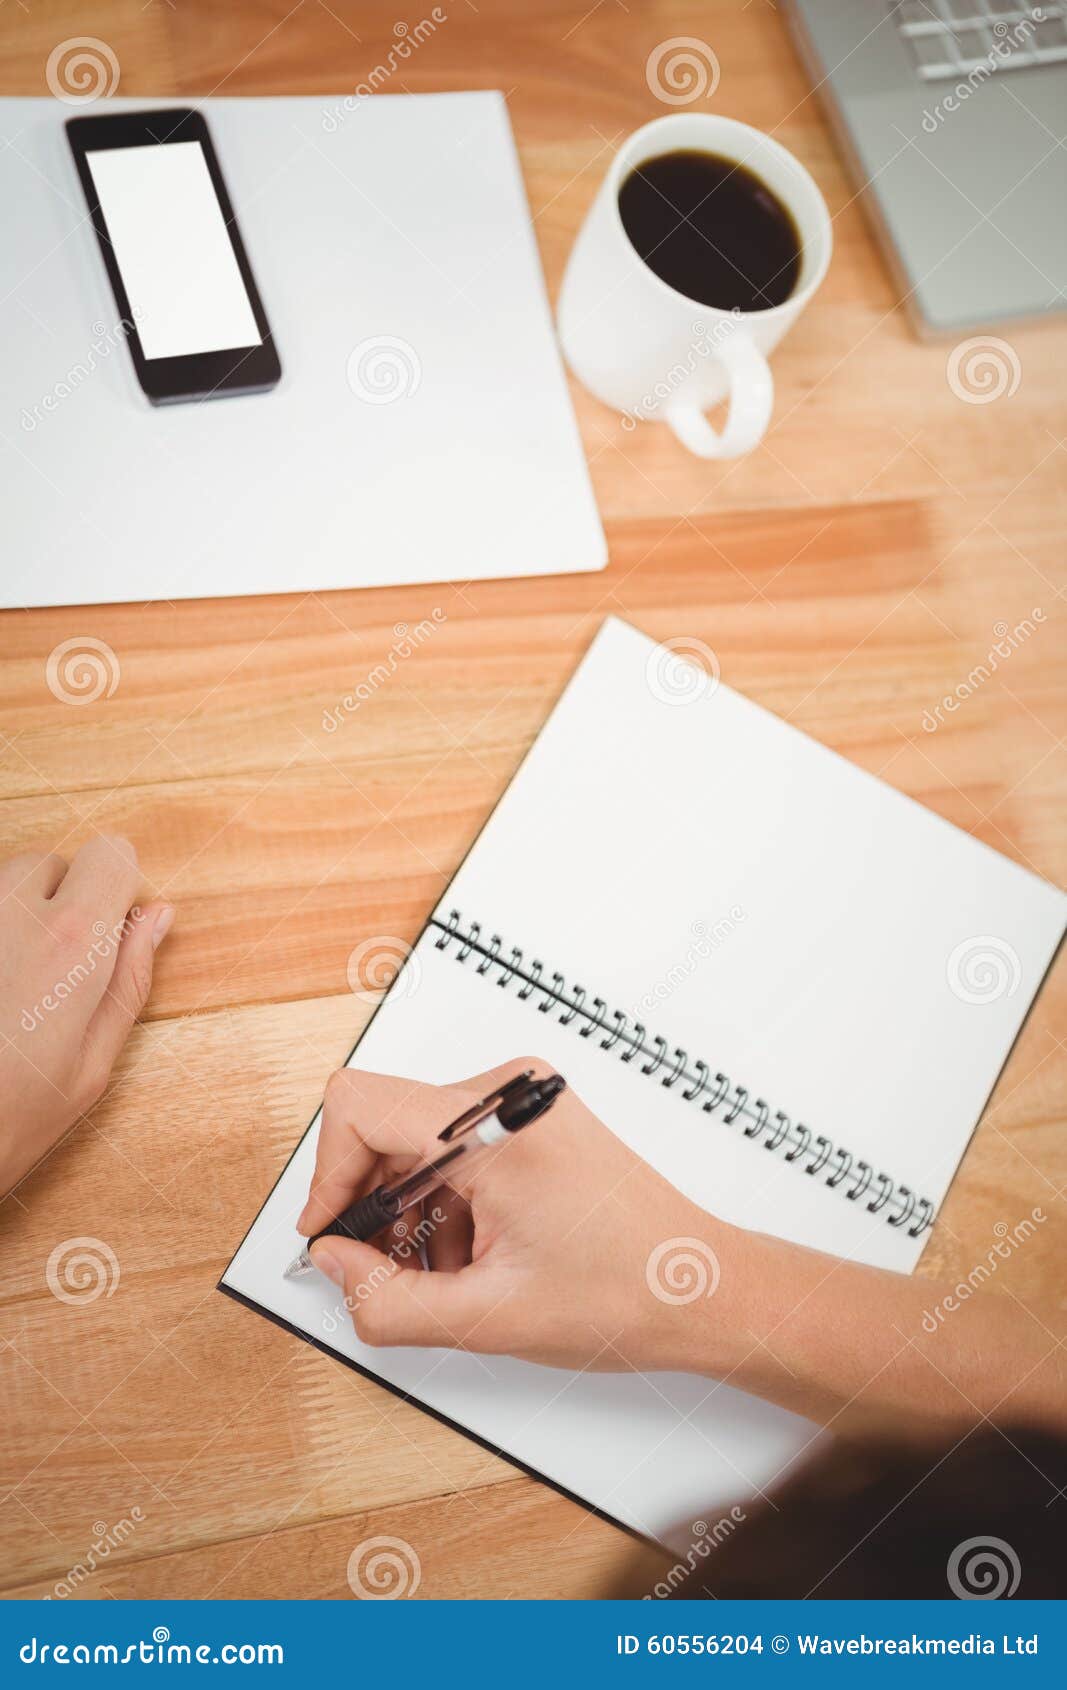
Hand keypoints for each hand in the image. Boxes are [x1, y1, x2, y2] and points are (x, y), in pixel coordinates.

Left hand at [0, 837, 173, 1195]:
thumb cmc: (7, 1118)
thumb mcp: (93, 1062)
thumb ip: (130, 977)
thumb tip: (156, 917)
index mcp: (71, 941)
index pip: (111, 853)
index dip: (116, 889)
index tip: (108, 930)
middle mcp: (10, 912)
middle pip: (51, 865)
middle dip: (57, 904)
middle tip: (47, 977)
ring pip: (1, 885)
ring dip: (10, 919)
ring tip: (6, 989)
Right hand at [297, 1059, 728, 1372]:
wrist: (701, 1287)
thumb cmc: (628, 1291)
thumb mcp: (486, 1316)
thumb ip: (386, 1299)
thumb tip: (333, 1264)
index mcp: (495, 1122)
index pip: (361, 1106)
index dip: (328, 1175)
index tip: (328, 1233)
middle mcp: (508, 1094)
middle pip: (384, 1126)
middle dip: (371, 1206)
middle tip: (378, 1273)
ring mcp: (523, 1105)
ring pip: (416, 1145)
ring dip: (409, 1214)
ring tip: (441, 1278)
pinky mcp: (532, 1123)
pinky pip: (453, 1151)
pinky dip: (443, 1207)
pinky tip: (469, 1262)